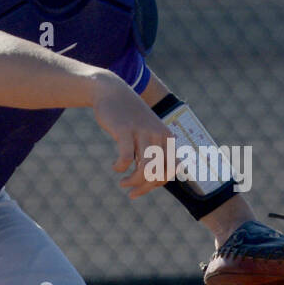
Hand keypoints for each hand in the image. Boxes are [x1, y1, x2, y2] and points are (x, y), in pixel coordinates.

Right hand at [90, 73, 172, 198]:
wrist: (113, 91)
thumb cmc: (130, 118)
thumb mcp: (148, 133)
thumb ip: (155, 153)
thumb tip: (155, 182)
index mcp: (167, 138)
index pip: (170, 171)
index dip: (157, 184)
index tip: (142, 188)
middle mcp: (159, 135)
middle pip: (159, 173)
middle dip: (145, 188)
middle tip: (131, 192)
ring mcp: (142, 132)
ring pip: (146, 169)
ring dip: (133, 182)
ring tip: (123, 183)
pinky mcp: (125, 130)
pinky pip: (126, 158)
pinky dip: (120, 167)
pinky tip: (116, 167)